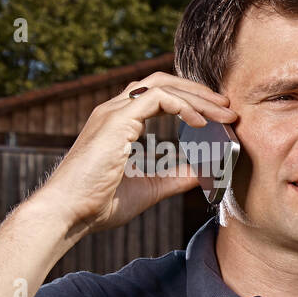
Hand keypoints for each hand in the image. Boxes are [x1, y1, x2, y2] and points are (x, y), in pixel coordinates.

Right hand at [35, 72, 237, 236]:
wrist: (69, 213)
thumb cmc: (100, 204)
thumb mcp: (150, 188)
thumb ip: (176, 177)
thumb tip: (204, 172)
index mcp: (120, 123)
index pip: (159, 95)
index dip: (191, 101)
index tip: (218, 116)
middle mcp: (115, 111)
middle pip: (162, 82)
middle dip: (199, 92)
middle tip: (228, 107)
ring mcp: (113, 113)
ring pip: (162, 85)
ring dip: (197, 97)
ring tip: (223, 113)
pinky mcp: (116, 121)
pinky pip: (157, 98)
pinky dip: (184, 106)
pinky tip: (201, 123)